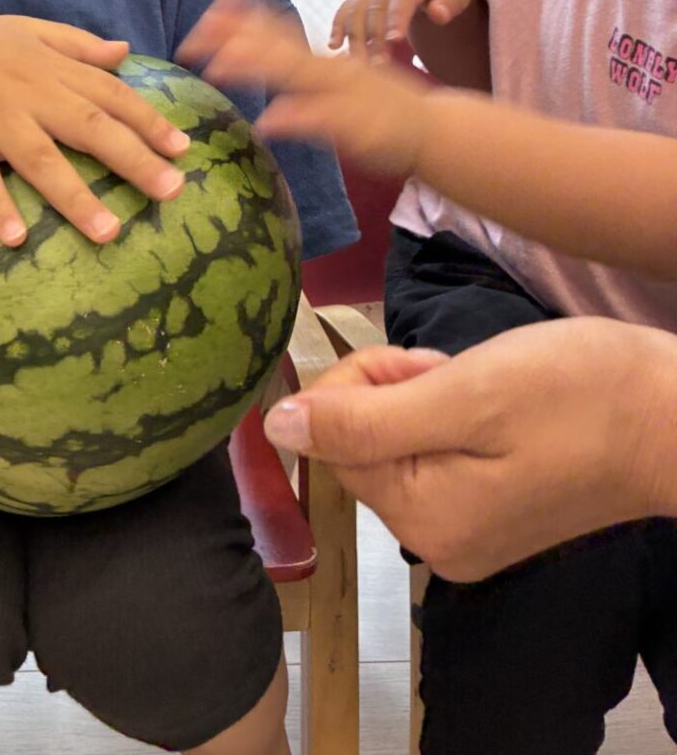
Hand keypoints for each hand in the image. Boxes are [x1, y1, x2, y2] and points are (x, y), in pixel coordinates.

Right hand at [0, 14, 189, 246]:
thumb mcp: (31, 32)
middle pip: (89, 127)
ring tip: (108, 232)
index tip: (182, 149)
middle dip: (133, 159)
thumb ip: (79, 46)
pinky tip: (15, 237)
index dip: (148, 121)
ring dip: (75, 196)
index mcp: (52, 69)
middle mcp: (30, 92)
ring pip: (40, 159)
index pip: (111, 95)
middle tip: (171, 191)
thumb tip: (127, 52)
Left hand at [179, 0, 431, 176]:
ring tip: (217, 66)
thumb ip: (299, 66)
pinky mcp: (355, 126)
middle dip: (233, 40)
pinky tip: (267, 122)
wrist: (433, 129)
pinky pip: (321, 121)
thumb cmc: (379, 107)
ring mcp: (342, 95)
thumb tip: (257, 54)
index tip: (207, 12)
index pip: (277, 31)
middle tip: (191, 38)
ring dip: (256, 67)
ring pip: (293, 75)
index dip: (242, 20)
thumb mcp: (335, 80)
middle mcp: (328, 69)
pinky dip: (294, 118)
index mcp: (322, 61)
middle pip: (274, 47)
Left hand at [263, 318, 673, 580]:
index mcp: (423, 519)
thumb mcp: (463, 394)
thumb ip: (364, 416)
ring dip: (421, 400)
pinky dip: (449, 418)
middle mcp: (435, 543)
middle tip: (454, 372)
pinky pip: (435, 458)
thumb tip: (271, 427)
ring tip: (479, 385)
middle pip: (362, 445)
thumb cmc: (576, 394)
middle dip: (392, 392)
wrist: (675, 418)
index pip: (335, 440)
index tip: (423, 365)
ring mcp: (465, 535)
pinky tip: (492, 404)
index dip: (363, 384)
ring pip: (396, 445)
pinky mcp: (491, 516)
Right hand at [330, 0, 474, 61]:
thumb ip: (451, 1)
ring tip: (361, 65)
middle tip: (379, 64)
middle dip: (375, 35)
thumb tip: (438, 15)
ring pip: (356, 8)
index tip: (394, 40)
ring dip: (356, 36)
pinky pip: (345, 8)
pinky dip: (338, 27)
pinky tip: (335, 47)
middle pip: (376, 5)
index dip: (397, 16)